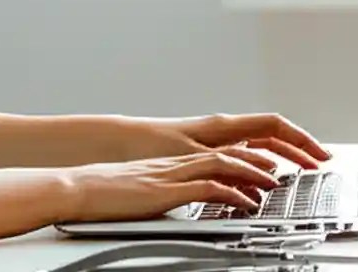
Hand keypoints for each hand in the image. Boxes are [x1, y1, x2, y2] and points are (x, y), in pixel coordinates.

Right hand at [59, 149, 280, 222]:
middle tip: (280, 171)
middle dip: (256, 160)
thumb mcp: (139, 191)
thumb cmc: (101, 193)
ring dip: (252, 173)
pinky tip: (244, 202)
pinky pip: (206, 188)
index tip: (263, 167)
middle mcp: (174, 164)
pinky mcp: (165, 191)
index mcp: (169, 163)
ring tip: (273, 183)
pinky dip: (230, 193)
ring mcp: (170, 175)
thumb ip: (160, 193)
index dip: (242, 158)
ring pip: (222, 165)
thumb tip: (171, 204)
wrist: (77, 188)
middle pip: (225, 153)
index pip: (214, 153)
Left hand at [118, 113, 331, 170]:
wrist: (120, 142)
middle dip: (298, 148)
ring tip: (300, 170)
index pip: (274, 126)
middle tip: (320, 164)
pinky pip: (245, 153)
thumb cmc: (150, 144)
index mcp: (224, 126)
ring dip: (283, 156)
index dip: (300, 139)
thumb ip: (229, 160)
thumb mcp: (194, 154)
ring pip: (260, 144)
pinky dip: (262, 162)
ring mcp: (216, 138)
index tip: (319, 153)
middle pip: (272, 135)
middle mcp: (223, 129)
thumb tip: (263, 167)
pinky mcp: (207, 149)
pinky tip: (266, 176)